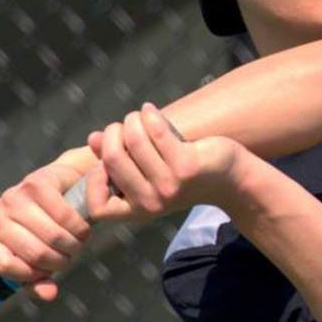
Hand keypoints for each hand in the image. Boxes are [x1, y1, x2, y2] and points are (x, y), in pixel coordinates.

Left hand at [0, 158, 91, 301]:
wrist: (60, 189)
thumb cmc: (43, 231)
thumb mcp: (37, 261)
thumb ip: (38, 281)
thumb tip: (49, 294)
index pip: (5, 266)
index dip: (32, 275)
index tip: (46, 272)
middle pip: (34, 253)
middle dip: (60, 261)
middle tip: (69, 256)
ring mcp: (12, 197)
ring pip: (52, 236)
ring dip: (73, 245)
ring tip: (77, 244)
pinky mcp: (36, 183)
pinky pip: (64, 216)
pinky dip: (79, 228)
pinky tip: (82, 229)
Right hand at [85, 103, 244, 221]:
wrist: (228, 179)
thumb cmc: (182, 173)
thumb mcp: (148, 172)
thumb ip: (119, 159)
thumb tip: (93, 139)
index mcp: (138, 210)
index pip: (98, 208)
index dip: (93, 180)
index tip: (104, 162)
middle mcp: (152, 202)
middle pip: (112, 159)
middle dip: (113, 133)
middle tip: (124, 126)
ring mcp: (170, 185)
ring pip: (133, 140)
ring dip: (132, 119)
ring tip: (141, 117)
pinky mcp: (187, 165)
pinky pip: (156, 131)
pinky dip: (150, 114)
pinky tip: (151, 111)